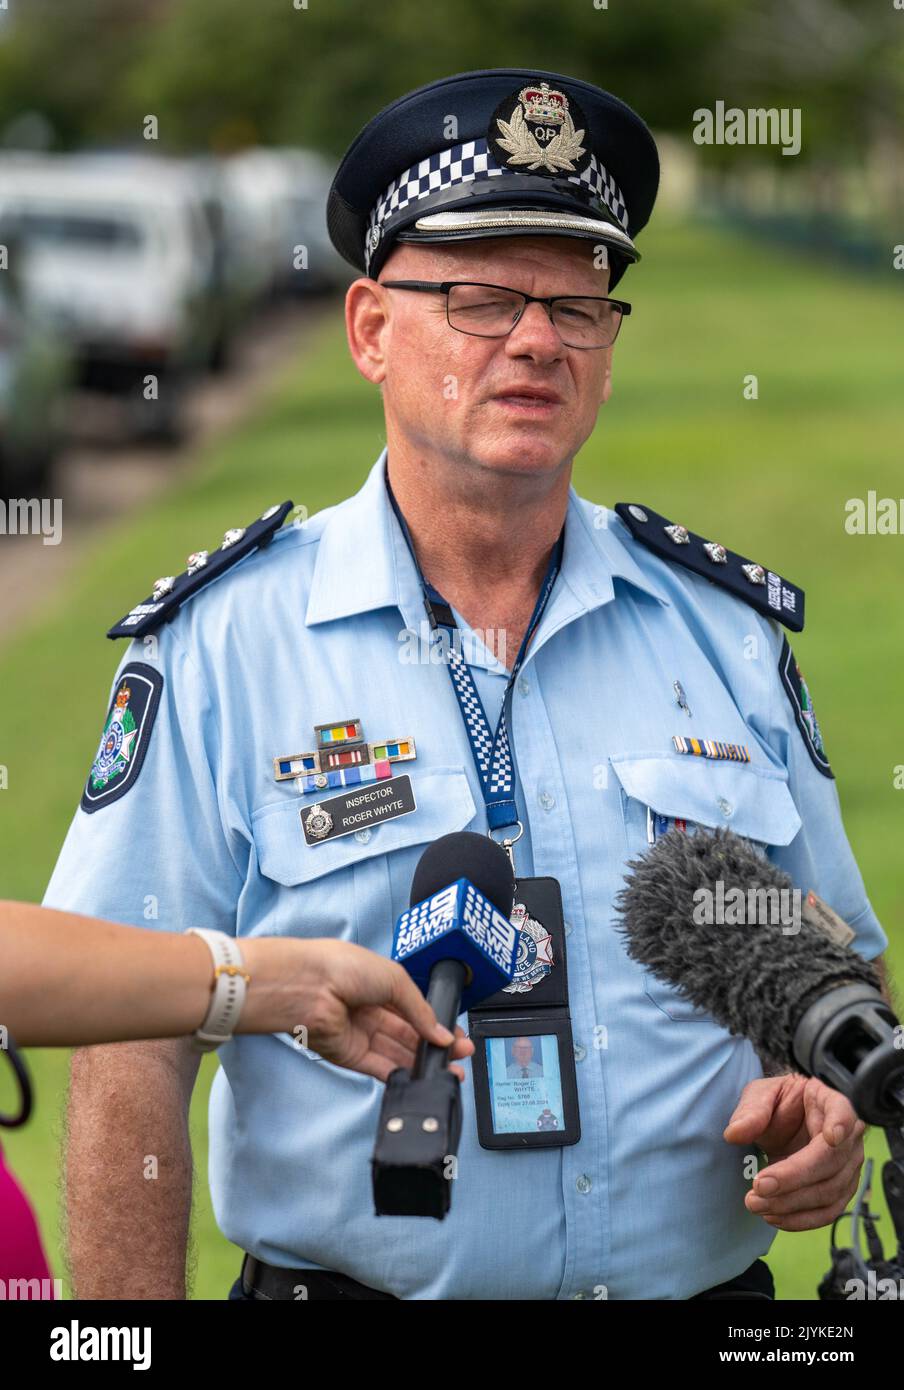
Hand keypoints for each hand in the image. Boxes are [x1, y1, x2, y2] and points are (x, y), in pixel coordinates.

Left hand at [240, 937, 473, 1082]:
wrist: (308, 986)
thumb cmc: (342, 968)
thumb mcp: (395, 978)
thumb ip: (420, 1009)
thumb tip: (441, 1033)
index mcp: (378, 985)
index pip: (414, 1009)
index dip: (436, 1023)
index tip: (456, 1035)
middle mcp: (368, 1010)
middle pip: (408, 1034)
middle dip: (435, 1045)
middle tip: (460, 1056)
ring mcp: (359, 1034)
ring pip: (397, 1053)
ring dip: (423, 1063)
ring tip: (448, 1071)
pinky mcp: (349, 1056)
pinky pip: (380, 1069)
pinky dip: (401, 1075)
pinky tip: (421, 1078)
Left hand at [723, 1074, 865, 1231]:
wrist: (789, 1122)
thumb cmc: (780, 1103)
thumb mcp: (761, 1096)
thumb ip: (751, 1112)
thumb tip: (734, 1134)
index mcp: (830, 1103)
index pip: (843, 1111)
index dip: (840, 1124)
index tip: (830, 1137)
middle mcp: (848, 1137)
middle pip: (831, 1163)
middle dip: (793, 1180)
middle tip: (757, 1188)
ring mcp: (848, 1167)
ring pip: (829, 1193)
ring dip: (792, 1205)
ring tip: (756, 1205)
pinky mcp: (840, 1191)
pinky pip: (827, 1212)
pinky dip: (800, 1219)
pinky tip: (773, 1217)